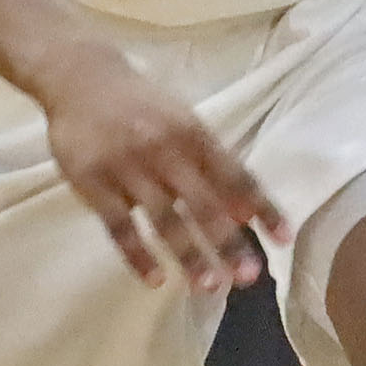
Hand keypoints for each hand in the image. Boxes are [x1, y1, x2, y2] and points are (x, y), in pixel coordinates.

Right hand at [41, 45, 284, 291]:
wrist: (80, 78)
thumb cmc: (142, 107)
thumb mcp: (183, 123)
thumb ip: (211, 164)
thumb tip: (244, 213)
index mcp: (194, 134)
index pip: (237, 176)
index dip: (262, 208)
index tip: (284, 239)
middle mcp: (165, 151)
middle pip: (203, 204)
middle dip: (228, 243)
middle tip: (248, 278)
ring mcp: (128, 168)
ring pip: (164, 220)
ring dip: (189, 256)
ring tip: (208, 287)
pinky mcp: (93, 182)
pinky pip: (119, 226)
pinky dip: (138, 255)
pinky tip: (155, 279)